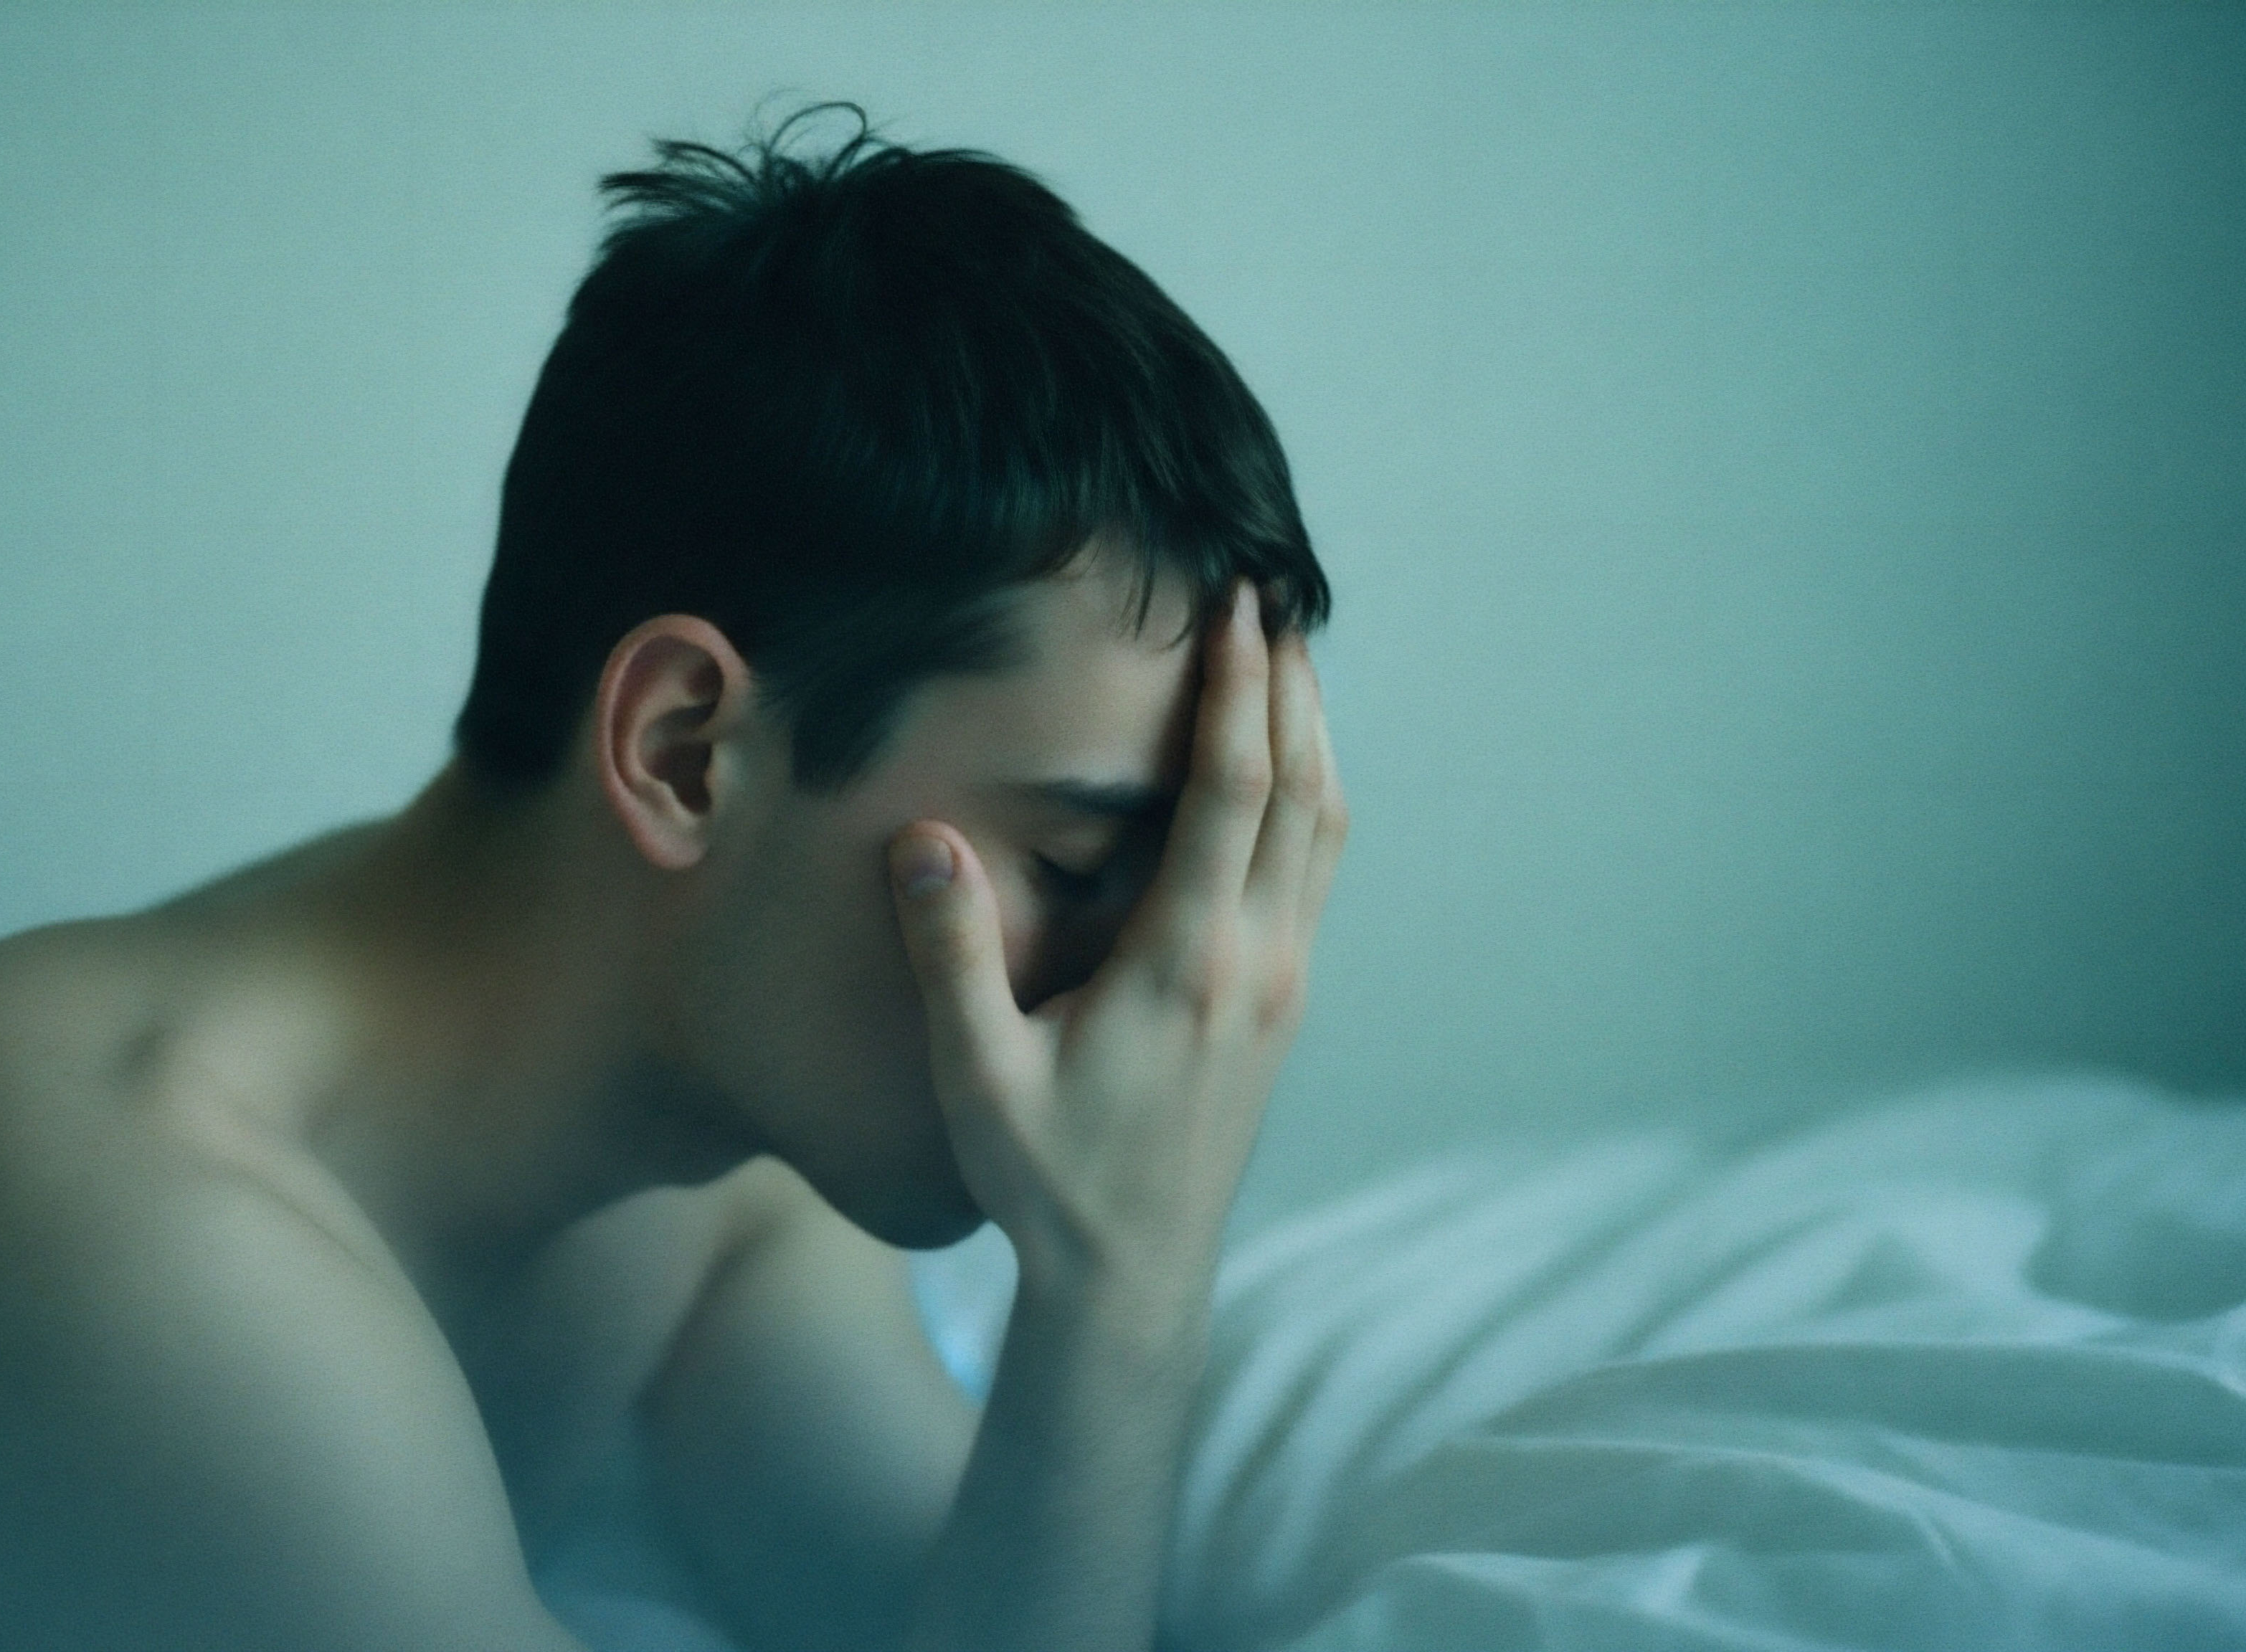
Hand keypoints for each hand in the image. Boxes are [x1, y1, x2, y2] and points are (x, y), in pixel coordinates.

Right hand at [887, 583, 1346, 1301]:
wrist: (1132, 1277)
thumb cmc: (1049, 1180)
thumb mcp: (978, 1077)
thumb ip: (950, 957)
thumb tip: (921, 840)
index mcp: (1185, 962)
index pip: (1233, 794)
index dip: (1239, 693)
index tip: (1238, 610)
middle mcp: (1255, 962)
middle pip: (1302, 791)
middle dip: (1291, 686)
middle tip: (1274, 598)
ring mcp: (1280, 984)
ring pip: (1324, 829)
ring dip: (1313, 736)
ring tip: (1291, 659)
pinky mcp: (1280, 1003)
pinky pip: (1314, 871)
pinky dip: (1309, 797)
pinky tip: (1285, 772)